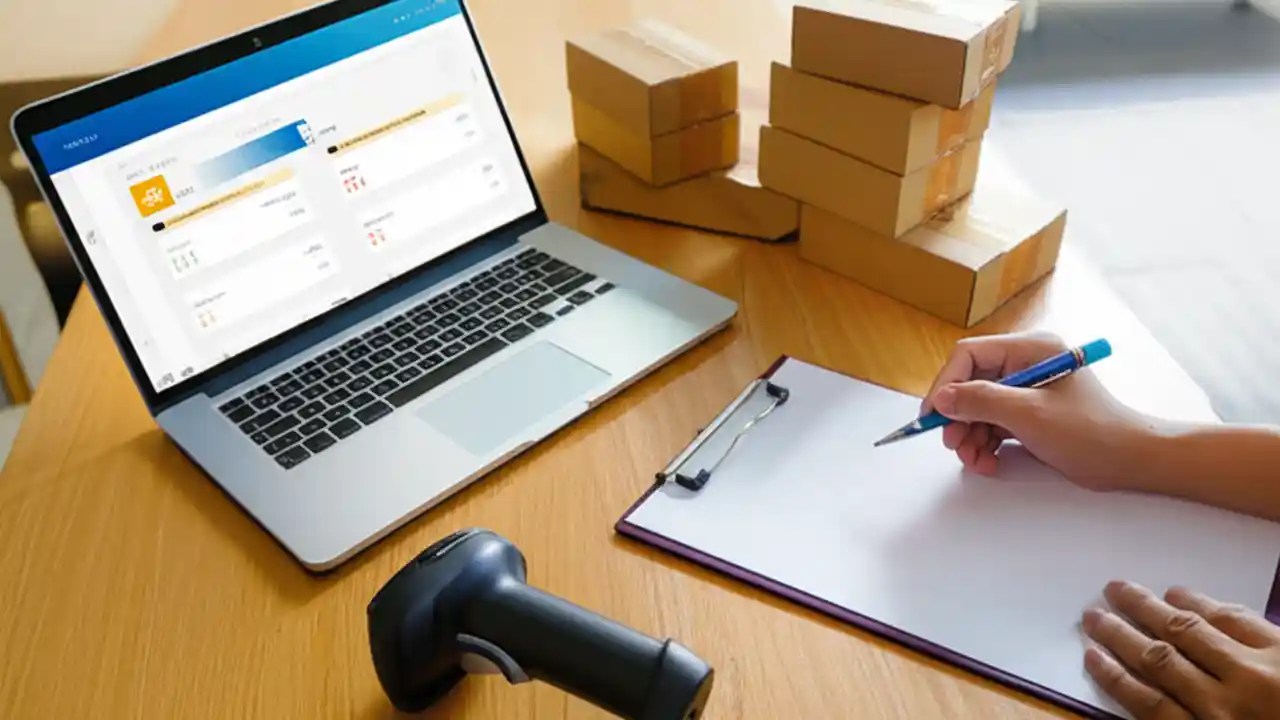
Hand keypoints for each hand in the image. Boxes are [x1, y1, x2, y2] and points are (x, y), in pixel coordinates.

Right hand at [921, 331, 1153, 489]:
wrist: (1130, 461)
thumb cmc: (1090, 432)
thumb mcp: (1030, 414)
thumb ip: (981, 401)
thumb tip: (942, 400)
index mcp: (1030, 349)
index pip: (970, 355)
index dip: (946, 384)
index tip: (933, 415)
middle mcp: (1026, 363)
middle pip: (970, 384)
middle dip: (958, 416)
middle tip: (953, 444)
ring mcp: (1027, 389)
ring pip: (978, 407)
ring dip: (969, 435)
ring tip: (974, 460)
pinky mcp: (1028, 413)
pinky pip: (992, 423)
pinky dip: (984, 443)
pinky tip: (988, 462)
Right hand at [1082, 581, 1279, 718]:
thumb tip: (1150, 697)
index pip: (1151, 705)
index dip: (1116, 679)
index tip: (1091, 655)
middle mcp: (1229, 699)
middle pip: (1162, 660)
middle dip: (1121, 634)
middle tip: (1093, 612)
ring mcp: (1261, 669)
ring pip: (1193, 631)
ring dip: (1152, 608)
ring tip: (1123, 591)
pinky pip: (1239, 620)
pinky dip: (1205, 605)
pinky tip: (1182, 595)